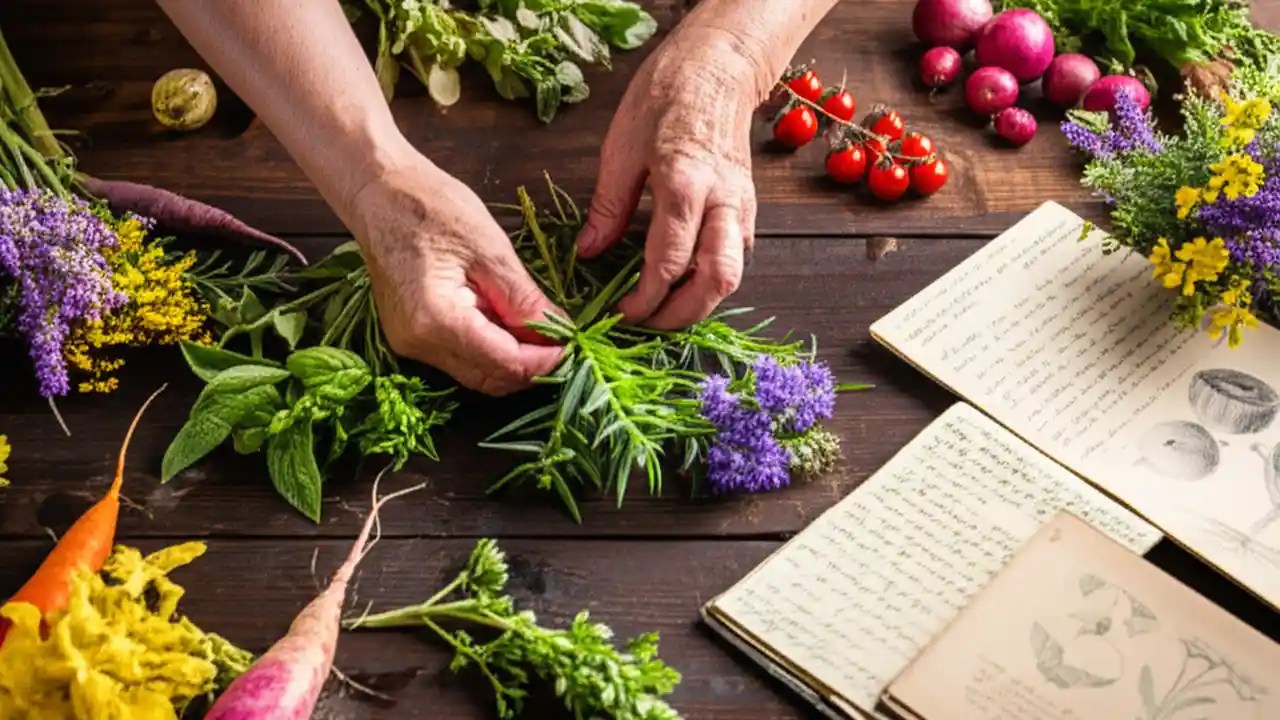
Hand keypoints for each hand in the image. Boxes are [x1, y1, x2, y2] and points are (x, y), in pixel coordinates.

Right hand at [347, 157, 563, 394]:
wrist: (379, 193)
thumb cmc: (431, 208)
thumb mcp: (490, 249)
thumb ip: (524, 299)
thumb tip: (558, 331)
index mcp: (437, 320)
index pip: (504, 363)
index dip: (544, 362)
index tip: (573, 347)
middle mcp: (419, 343)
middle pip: (489, 380)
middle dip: (530, 368)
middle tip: (563, 341)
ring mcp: (410, 344)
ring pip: (475, 374)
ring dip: (511, 360)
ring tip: (540, 331)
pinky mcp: (410, 336)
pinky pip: (459, 357)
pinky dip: (490, 349)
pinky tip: (508, 324)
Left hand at [578, 26, 762, 329]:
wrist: (716, 67)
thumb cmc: (665, 96)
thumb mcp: (621, 147)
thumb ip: (608, 206)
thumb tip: (588, 252)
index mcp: (685, 183)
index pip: (670, 260)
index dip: (646, 297)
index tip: (621, 311)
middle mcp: (722, 200)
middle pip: (716, 279)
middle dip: (681, 313)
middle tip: (646, 324)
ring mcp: (741, 206)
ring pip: (733, 274)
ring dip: (701, 303)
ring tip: (664, 313)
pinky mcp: (748, 208)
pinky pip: (735, 257)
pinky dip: (712, 281)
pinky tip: (684, 286)